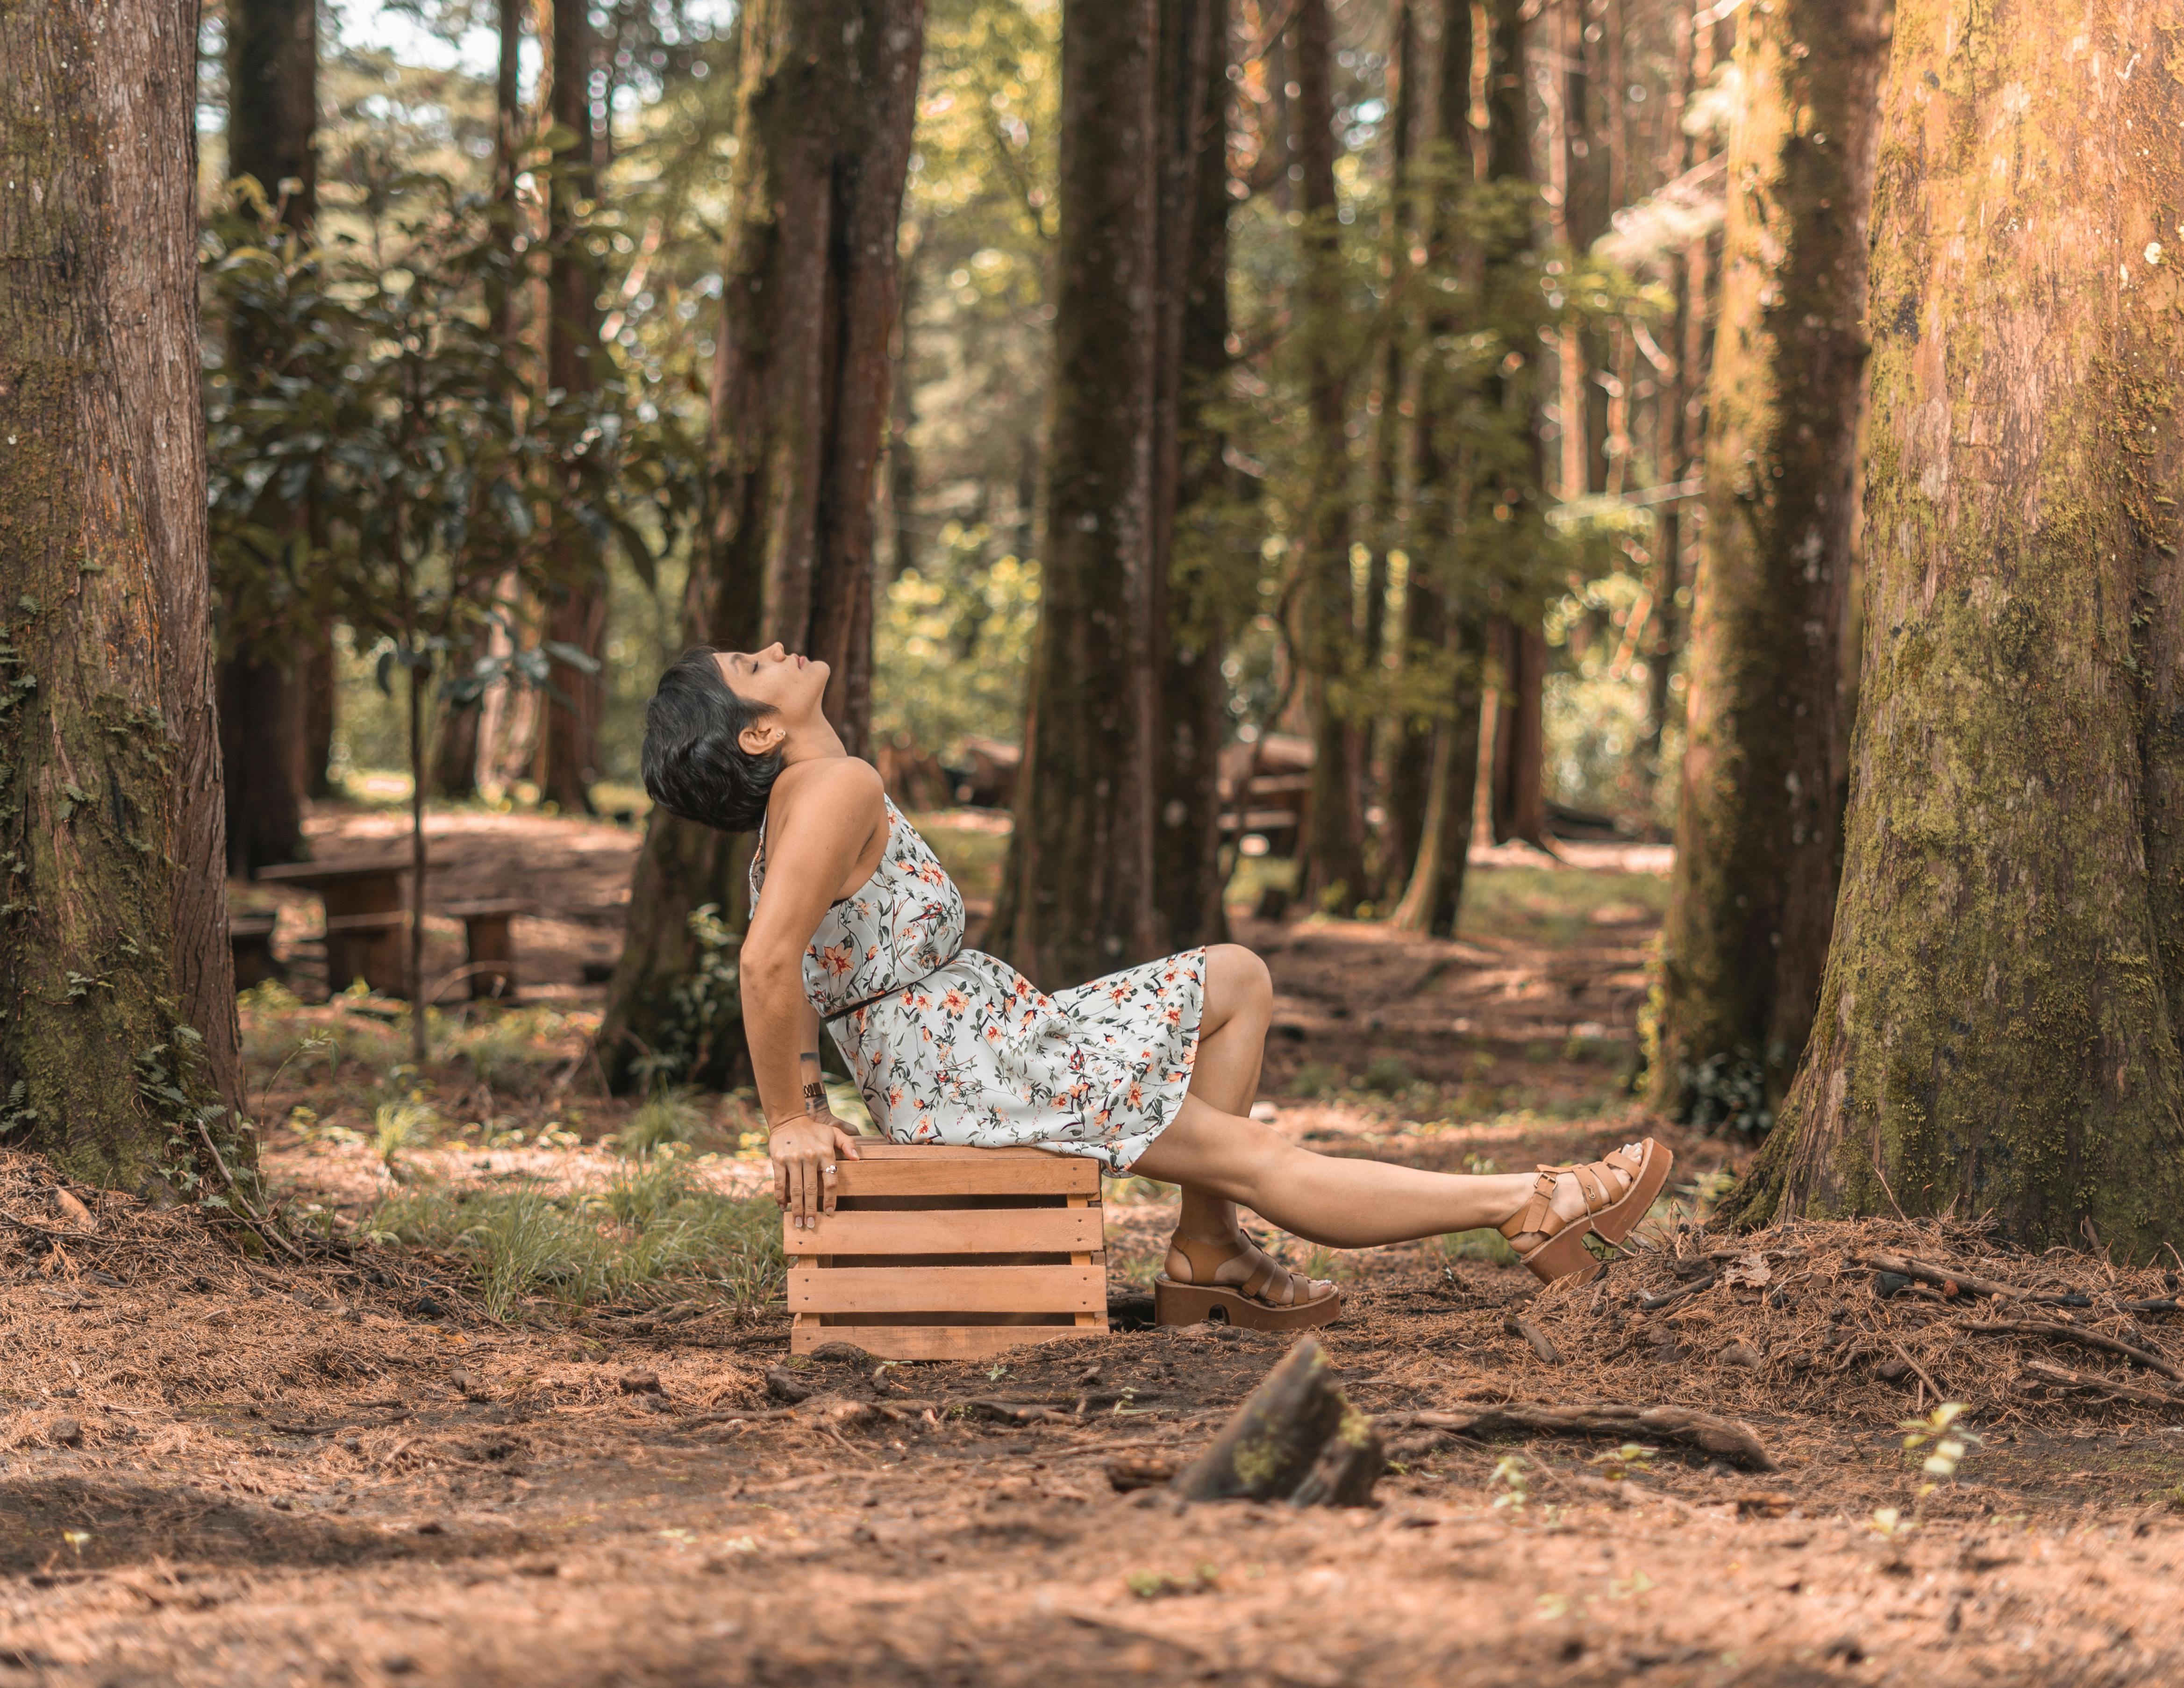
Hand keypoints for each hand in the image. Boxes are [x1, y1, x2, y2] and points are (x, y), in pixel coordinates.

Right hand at [769, 1112, 861, 1230]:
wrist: (789, 1120)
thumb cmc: (814, 1130)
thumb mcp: (833, 1133)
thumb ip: (847, 1143)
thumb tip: (857, 1158)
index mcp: (825, 1153)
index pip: (831, 1180)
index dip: (831, 1199)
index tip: (830, 1213)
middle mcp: (809, 1156)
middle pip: (811, 1189)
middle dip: (811, 1209)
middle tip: (811, 1225)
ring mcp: (793, 1159)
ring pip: (795, 1189)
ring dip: (796, 1208)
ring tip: (798, 1222)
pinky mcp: (778, 1159)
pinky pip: (779, 1182)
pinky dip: (780, 1197)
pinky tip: (783, 1207)